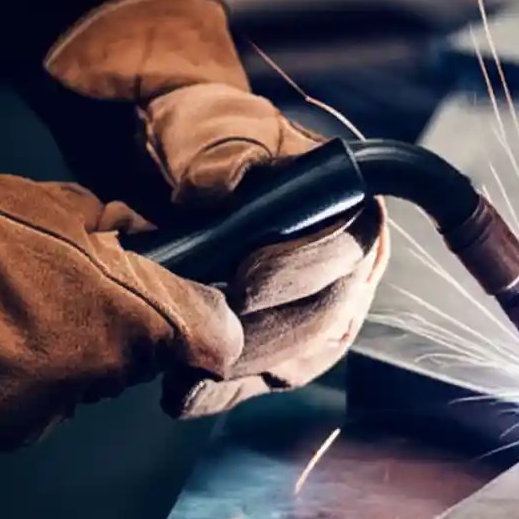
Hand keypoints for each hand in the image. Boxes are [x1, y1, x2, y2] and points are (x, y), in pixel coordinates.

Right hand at [0, 138, 244, 455]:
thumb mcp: (62, 205)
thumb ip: (114, 230)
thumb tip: (136, 235)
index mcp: (137, 314)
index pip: (212, 339)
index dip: (208, 331)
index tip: (200, 328)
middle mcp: (104, 373)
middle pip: (131, 366)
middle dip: (109, 340)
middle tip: (58, 302)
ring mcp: (50, 410)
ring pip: (72, 394)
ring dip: (53, 369)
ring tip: (0, 325)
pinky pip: (20, 416)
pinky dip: (4, 393)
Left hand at [45, 0, 389, 416]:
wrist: (168, 169)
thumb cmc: (202, 137)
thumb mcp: (208, 124)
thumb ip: (219, 149)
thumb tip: (220, 184)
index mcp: (348, 202)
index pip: (346, 248)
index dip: (299, 271)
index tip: (242, 285)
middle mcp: (349, 262)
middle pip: (329, 315)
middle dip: (266, 336)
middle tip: (206, 340)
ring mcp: (321, 308)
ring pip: (303, 358)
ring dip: (245, 372)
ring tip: (187, 377)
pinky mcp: (288, 345)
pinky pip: (270, 379)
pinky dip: (228, 392)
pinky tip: (187, 394)